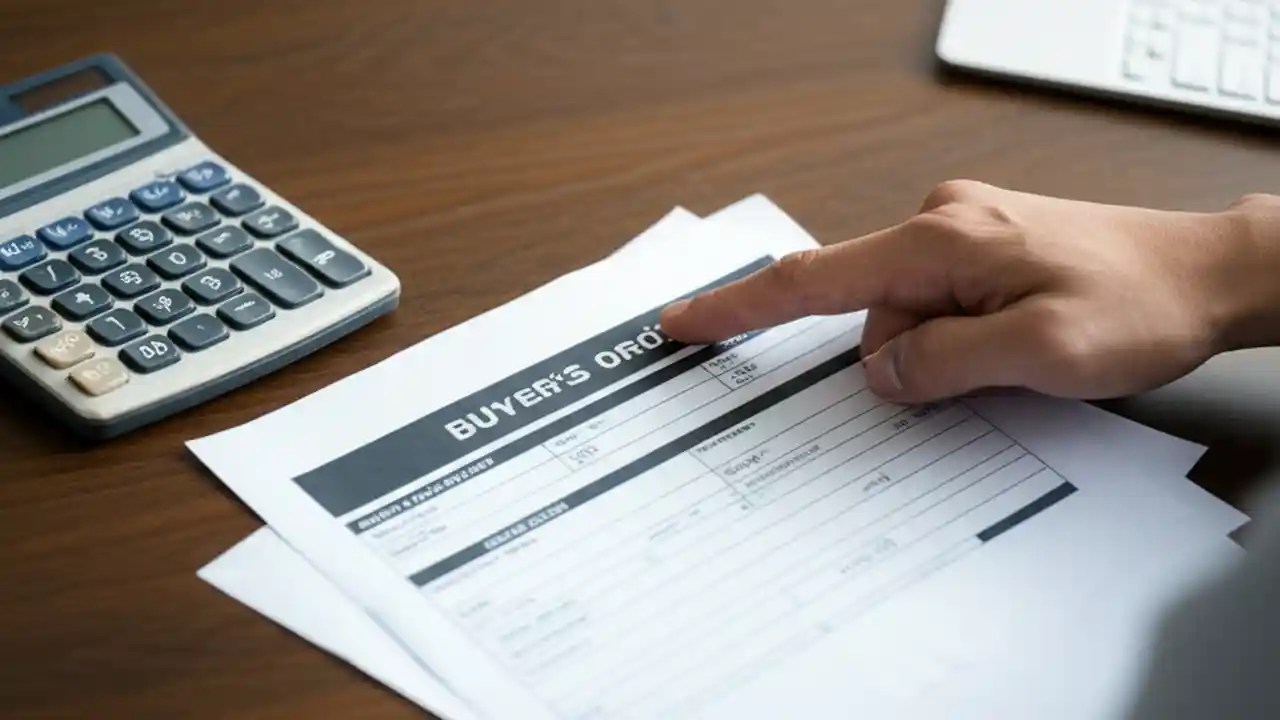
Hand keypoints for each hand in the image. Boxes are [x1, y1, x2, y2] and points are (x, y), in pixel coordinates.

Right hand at [660, 181, 1279, 402]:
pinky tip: (1013, 344)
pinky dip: (960, 339)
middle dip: (908, 364)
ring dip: (946, 355)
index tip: (682, 322)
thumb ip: (944, 363)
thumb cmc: (1140, 302)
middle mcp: (942, 223)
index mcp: (941, 241)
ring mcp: (964, 234)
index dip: (738, 309)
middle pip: (871, 317)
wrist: (1209, 273)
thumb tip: (881, 371)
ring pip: (908, 320)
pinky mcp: (984, 250)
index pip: (813, 282)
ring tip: (1021, 355)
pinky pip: (937, 307)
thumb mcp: (1040, 352)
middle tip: (991, 373)